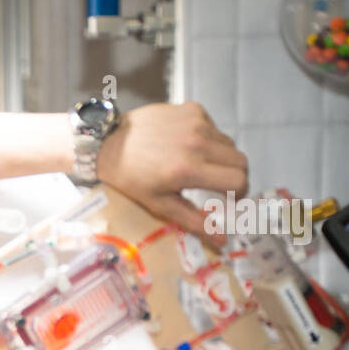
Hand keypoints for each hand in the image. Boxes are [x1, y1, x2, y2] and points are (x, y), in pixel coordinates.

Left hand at [96, 102, 248, 245]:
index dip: (239, 192)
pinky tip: (186, 145)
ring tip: (199, 165)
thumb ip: (194, 221)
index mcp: (189, 169)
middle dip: (235, 176)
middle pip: (241, 161)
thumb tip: (222, 241)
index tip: (230, 198)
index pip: (238, 180)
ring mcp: (197, 122)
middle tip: (219, 185)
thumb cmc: (130, 177)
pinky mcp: (192, 108)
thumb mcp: (160, 204)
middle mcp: (198, 142)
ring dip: (221, 157)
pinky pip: (214, 127)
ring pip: (229, 143)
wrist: (107, 142)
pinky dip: (208, 138)